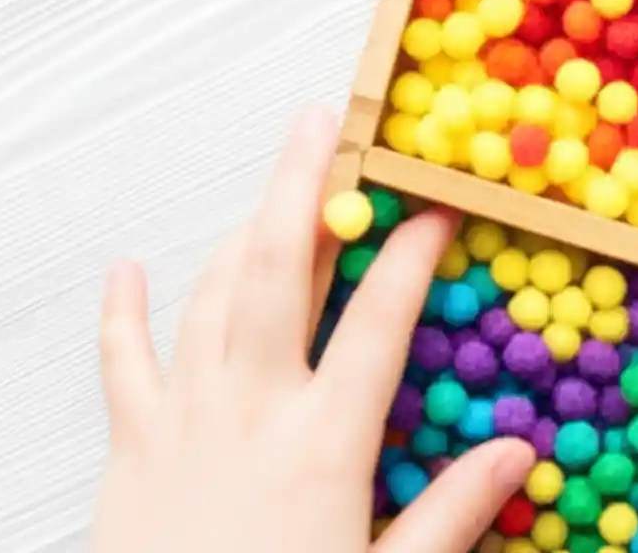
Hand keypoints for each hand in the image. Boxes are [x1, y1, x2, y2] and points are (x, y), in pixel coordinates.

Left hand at [90, 108, 534, 552]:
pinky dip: (123, 311)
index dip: (411, 256)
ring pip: (211, 295)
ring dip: (243, 232)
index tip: (435, 207)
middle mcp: (251, 407)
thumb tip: (516, 454)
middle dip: (304, 186)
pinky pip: (121, 360)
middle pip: (280, 270)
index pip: (379, 321)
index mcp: (323, 440)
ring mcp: (182, 416)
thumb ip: (449, 514)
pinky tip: (125, 270)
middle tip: (324, 123)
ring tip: (271, 191)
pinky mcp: (131, 442)